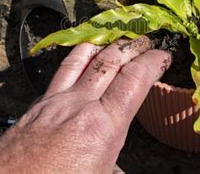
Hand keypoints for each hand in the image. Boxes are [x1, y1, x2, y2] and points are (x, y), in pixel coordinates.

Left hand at [0, 36, 170, 172]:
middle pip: (110, 61)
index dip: (153, 61)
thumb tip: (116, 169)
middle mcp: (78, 105)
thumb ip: (115, 167)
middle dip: (131, 46)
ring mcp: (54, 101)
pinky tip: (81, 57)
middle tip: (145, 42)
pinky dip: (77, 57)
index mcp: (102, 126)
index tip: (163, 56)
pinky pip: (61, 71)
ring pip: (82, 58)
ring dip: (104, 45)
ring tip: (116, 39)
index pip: (134, 79)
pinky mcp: (36, 104)